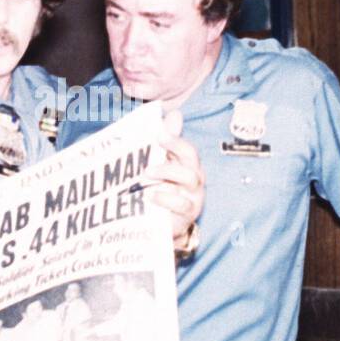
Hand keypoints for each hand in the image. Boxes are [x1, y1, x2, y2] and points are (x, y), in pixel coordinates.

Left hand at [144, 111, 204, 244]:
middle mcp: (194, 179)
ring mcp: (193, 196)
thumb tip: (174, 113)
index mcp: (187, 165)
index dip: (175, 140)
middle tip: (148, 159)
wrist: (161, 227)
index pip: (186, 148)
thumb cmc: (161, 191)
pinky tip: (150, 196)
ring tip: (146, 176)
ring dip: (167, 173)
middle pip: (191, 160)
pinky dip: (165, 198)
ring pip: (190, 178)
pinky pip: (182, 204)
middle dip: (172, 152)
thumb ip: (164, 143)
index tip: (158, 134)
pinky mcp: (188, 215)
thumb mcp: (159, 166)